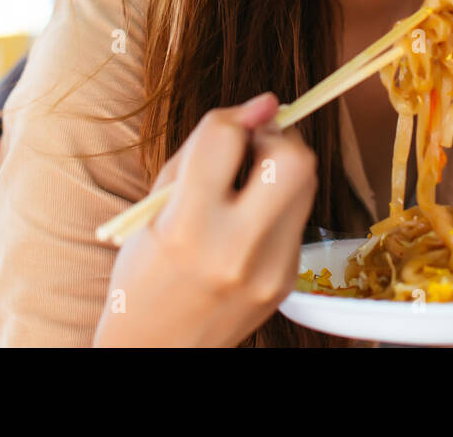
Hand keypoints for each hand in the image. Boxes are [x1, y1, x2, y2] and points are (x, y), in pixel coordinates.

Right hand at [93, 92, 317, 346]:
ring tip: (249, 182)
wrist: (157, 350)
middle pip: (295, 160)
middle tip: (253, 147)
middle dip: (277, 138)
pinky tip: (249, 222)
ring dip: (283, 169)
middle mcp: (235, 249)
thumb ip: (206, 148)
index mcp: (187, 226)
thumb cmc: (145, 273)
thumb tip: (264, 103)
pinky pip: (297, 220)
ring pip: (307, 185)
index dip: (232, 117)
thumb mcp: (155, 206)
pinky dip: (277, 207)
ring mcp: (269, 270)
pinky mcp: (287, 282)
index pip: (227, 138)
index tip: (231, 124)